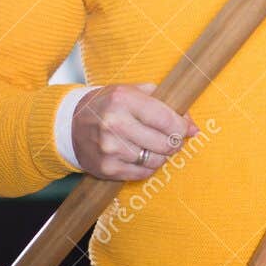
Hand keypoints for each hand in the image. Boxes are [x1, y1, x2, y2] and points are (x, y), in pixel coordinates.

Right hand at [72, 82, 198, 180]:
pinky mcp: (107, 168)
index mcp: (123, 100)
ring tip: (151, 145)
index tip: (184, 128)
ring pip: (156, 160)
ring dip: (160, 155)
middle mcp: (114, 124)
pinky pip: (143, 173)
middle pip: (165, 143)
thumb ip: (167, 104)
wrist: (70, 124)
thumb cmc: (110, 105)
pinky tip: (138, 155)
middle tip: (170, 138)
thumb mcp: (134, 92)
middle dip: (174, 142)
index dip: (182, 127)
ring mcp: (109, 149)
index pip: (167, 120)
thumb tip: (194, 128)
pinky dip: (147, 166)